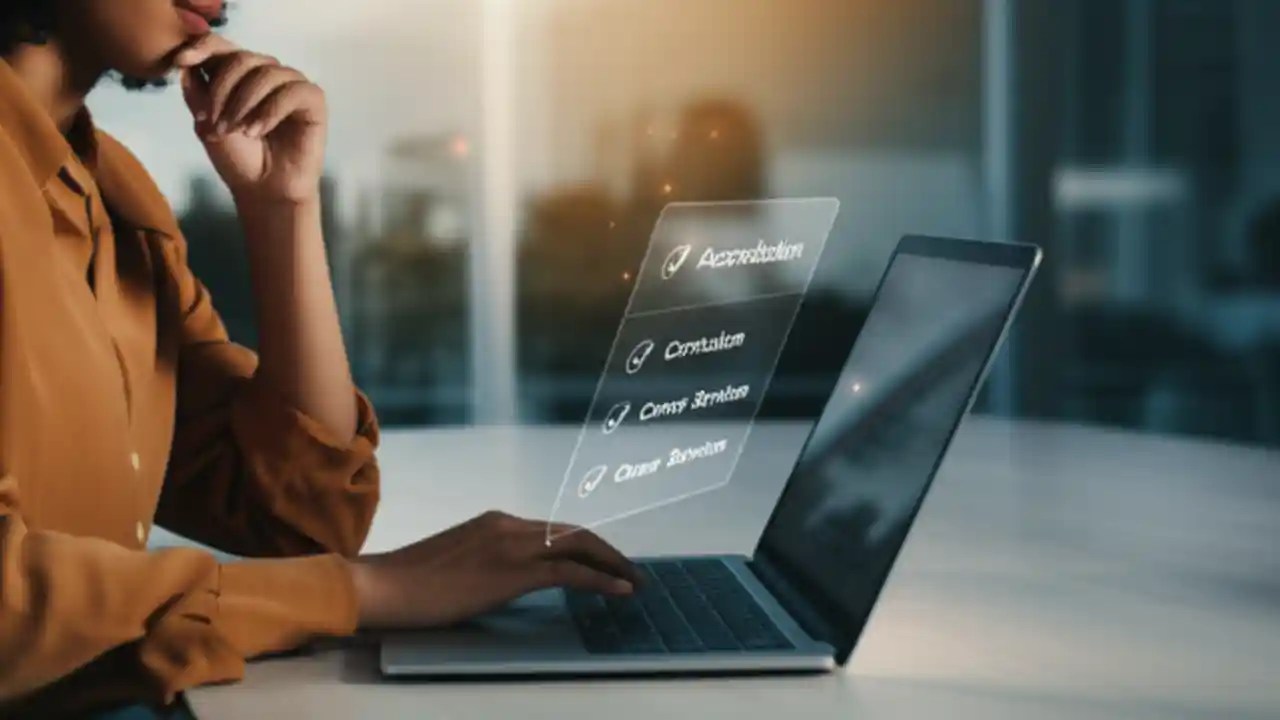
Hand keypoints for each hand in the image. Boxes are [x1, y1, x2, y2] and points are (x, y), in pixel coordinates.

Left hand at [174, 35, 325, 203]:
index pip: (222, 46)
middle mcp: (266, 74)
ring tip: (238, 132)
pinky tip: (257, 131)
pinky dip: (271, 110)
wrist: (264, 191)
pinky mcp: (313, 100)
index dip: (202, 47)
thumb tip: (185, 64)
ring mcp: (291, 85)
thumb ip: (196, 93)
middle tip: (215, 123)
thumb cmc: (238, 159)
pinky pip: (292, 91)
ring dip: (244, 103)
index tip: (181, 61)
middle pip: (241, 58)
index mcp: (240, 74)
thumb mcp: (206, 124)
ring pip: (266, 73)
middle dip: (222, 90)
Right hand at [348, 511, 639, 628]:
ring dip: (612, 562)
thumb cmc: (412, 582)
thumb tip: (508, 577)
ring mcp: (512, 545)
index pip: (554, 529)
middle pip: (574, 531)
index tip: (604, 560)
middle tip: (630, 570)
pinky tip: (621, 590)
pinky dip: (602, 579)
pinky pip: (571, 572)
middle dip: (607, 550)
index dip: (585, 544)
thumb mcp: (459, 560)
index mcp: (497, 521)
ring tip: (634, 580)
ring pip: (579, 545)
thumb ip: (489, 559)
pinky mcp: (513, 571)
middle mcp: (509, 525)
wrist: (385, 585)